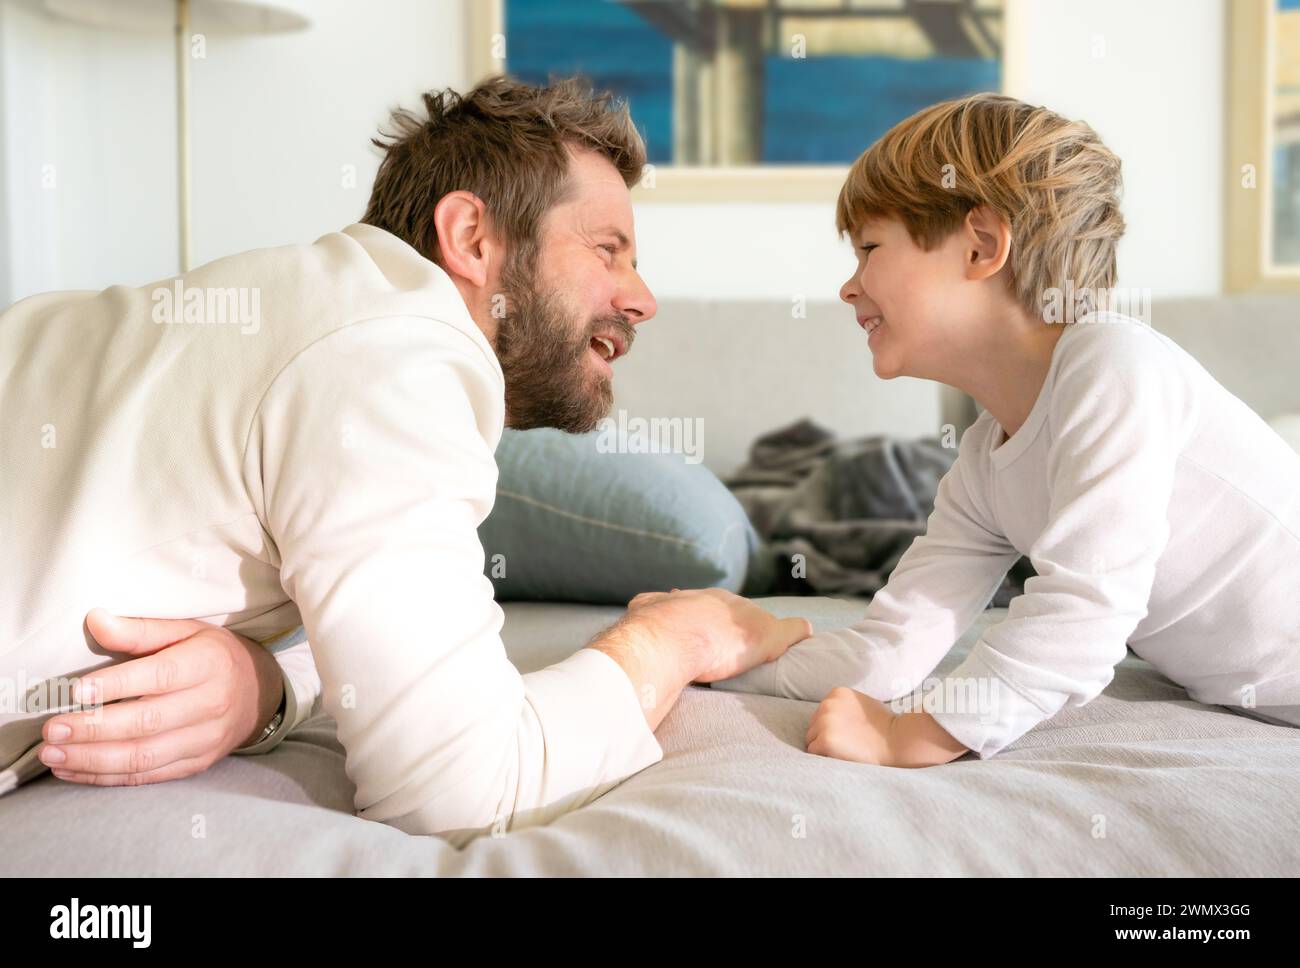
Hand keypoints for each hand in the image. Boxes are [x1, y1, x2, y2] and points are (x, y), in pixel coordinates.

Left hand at [39, 609, 284, 785]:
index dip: (117, 685)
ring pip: (144, 756)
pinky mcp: (197, 764)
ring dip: (93, 759)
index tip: (76, 690)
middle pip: (147, 722)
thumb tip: (95, 620)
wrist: (258, 692)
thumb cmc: (213, 656)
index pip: (159, 676)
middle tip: (52, 729)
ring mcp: (205, 739)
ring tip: (53, 755)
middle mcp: (210, 704)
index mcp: (208, 664)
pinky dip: (107, 778)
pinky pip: (149, 776)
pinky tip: (74, 770)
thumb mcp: (186, 631)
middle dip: (94, 729)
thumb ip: (140, 630)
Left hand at [626, 587, 811, 682]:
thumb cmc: (722, 643)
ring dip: (680, 619)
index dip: (741, 628)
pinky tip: (650, 630)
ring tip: (679, 643)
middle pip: (709, 607)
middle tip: (710, 647)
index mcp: (730, 602)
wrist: (672, 641)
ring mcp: (671, 600)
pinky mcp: (645, 608)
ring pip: (678, 605)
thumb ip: (788, 630)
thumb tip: (808, 625)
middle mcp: (700, 595)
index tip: (738, 644)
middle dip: (710, 622)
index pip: (740, 612)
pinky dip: (650, 616)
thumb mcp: (768, 638)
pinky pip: (648, 607)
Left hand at [806, 686, 898, 764]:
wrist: (897, 741)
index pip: (821, 713)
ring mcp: (825, 722)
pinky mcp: (825, 740)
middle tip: (846, 745)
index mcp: (837, 693)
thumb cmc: (885, 726)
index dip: (832, 727)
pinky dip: (824, 757)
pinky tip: (841, 756)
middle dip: (825, 736)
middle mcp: (828, 705)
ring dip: (823, 748)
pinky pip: (813, 752)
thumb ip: (845, 706)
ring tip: (845, 751)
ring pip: (811, 740)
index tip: (847, 734)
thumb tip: (832, 716)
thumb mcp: (863, 704)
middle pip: (813, 726)